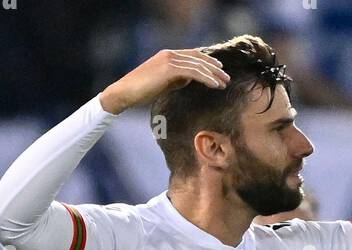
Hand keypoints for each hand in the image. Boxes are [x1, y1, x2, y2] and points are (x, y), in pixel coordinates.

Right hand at [100, 48, 229, 114]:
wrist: (125, 92)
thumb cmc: (140, 91)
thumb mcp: (162, 83)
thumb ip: (176, 79)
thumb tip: (189, 79)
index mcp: (168, 55)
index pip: (192, 55)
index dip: (207, 61)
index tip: (218, 69)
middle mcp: (170, 54)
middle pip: (198, 58)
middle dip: (214, 68)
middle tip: (226, 77)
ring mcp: (170, 60)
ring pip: (197, 66)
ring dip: (213, 75)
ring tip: (223, 84)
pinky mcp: (169, 69)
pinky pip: (193, 73)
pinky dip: (206, 78)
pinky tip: (214, 85)